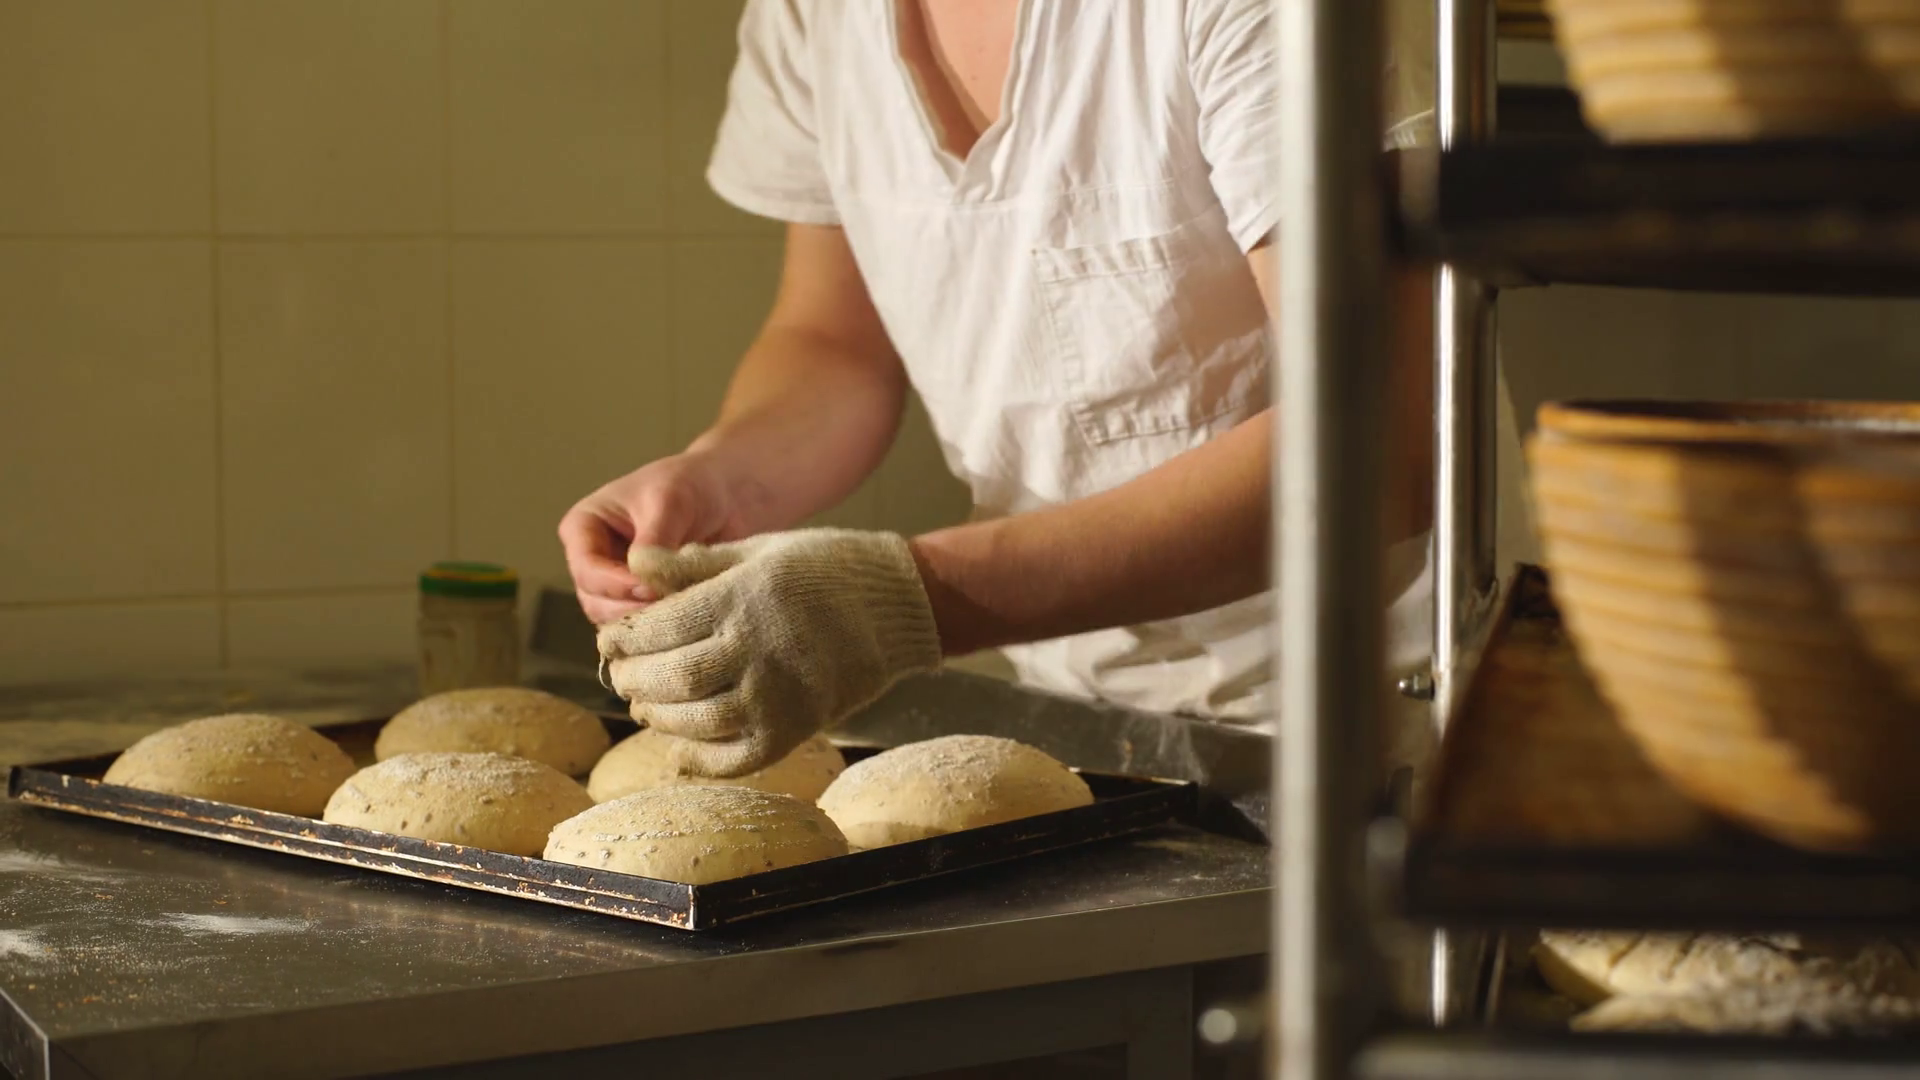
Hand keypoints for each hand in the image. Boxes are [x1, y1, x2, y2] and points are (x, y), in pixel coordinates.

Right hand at [557, 453, 751, 624]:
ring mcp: (618, 588)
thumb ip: (654, 541)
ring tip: (686, 612)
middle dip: (633, 610)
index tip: (652, 589)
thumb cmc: (690, 484)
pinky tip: (690, 624)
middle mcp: (594, 563)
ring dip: (651, 623)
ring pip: (620, 622)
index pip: (587, 570)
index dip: (616, 586)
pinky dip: (665, 629)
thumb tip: (645, 584)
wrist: (728, 494)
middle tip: (674, 608)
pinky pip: (646, 629)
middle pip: (597, 604)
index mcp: (585, 529)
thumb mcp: (669, 502)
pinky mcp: (645, 605)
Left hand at [597, 529, 942, 775]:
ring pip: (697, 721)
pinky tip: (680, 750)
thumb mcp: (758, 550)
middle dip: (635, 678)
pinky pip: (737, 757)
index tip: (610, 640)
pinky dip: (701, 761)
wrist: (897, 605)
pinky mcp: (796, 727)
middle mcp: (756, 649)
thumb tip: (635, 562)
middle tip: (622, 674)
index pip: (660, 628)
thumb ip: (695, 564)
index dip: (625, 638)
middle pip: (672, 678)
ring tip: (645, 705)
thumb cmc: (825, 568)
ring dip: (661, 718)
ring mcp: (778, 694)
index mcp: (742, 598)